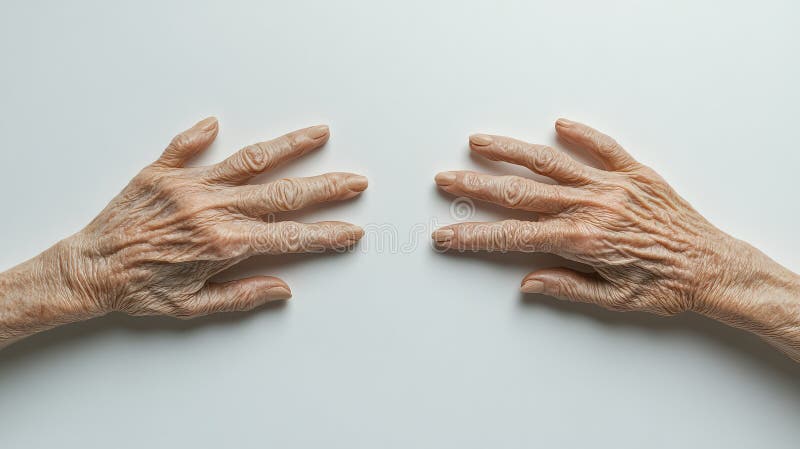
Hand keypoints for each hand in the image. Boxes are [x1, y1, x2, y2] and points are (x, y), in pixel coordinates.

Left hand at [1, 117, 365, 342]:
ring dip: (290, 147)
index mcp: (224, 245)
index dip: (325, 235)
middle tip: (355, 180)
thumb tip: (284, 289)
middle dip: (326, 188)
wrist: (88, 271)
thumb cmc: (138, 292)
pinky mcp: (163, 172)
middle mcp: (213, 209)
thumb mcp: (192, 307)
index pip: (289, 237)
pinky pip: (186, 146)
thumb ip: (242, 296)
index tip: (350, 230)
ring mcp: (190, 186)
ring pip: (251, 162)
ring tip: (319, 134)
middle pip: (283, 194)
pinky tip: (220, 122)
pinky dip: (202, 135)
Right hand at [432, 118, 799, 359]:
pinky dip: (581, 134)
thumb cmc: (667, 287)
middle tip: (446, 179)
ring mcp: (611, 185)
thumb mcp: (613, 301)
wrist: (714, 268)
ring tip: (480, 143)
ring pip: (550, 163)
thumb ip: (566, 288)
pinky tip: (559, 124)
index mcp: (581, 240)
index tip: (446, 234)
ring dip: (510, 152)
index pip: (512, 236)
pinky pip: (603, 147)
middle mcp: (590, 206)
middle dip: (476, 187)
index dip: (474, 237)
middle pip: (519, 192)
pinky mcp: (634, 173)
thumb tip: (527, 284)